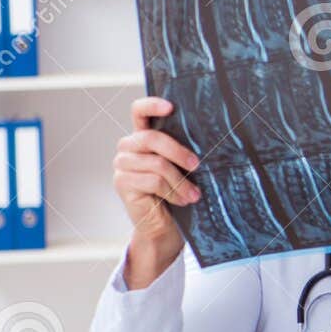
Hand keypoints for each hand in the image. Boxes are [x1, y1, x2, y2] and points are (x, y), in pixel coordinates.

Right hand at [114, 96, 199, 240]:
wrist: (164, 226)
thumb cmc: (176, 193)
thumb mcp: (183, 168)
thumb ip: (184, 152)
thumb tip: (208, 141)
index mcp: (143, 137)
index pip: (139, 112)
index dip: (152, 105)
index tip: (171, 107)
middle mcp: (129, 147)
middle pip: (152, 138)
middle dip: (179, 152)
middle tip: (197, 165)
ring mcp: (122, 164)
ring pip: (156, 163)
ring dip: (180, 180)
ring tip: (194, 194)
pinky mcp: (122, 182)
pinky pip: (152, 181)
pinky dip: (173, 191)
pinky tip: (182, 200)